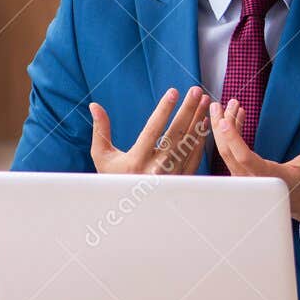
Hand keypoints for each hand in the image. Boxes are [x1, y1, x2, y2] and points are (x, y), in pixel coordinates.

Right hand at [89, 86, 211, 175]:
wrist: (128, 208)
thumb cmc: (113, 178)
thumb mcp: (102, 156)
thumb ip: (101, 130)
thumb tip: (94, 105)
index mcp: (136, 162)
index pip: (153, 130)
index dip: (164, 110)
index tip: (173, 92)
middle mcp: (156, 169)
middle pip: (176, 134)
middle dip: (188, 110)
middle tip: (196, 91)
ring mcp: (172, 176)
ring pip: (189, 144)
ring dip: (198, 120)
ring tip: (204, 100)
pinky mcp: (182, 180)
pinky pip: (195, 156)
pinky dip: (201, 138)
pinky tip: (204, 122)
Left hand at [209, 99, 299, 229]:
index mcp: (271, 177)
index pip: (246, 158)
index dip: (234, 140)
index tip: (225, 121)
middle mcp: (253, 179)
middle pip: (229, 152)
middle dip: (221, 127)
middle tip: (218, 105)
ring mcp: (244, 177)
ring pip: (226, 151)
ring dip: (223, 128)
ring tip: (226, 106)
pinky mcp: (241, 173)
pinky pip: (231, 152)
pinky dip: (231, 133)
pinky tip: (237, 115)